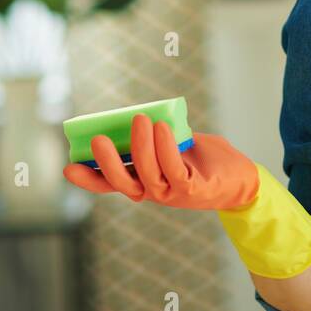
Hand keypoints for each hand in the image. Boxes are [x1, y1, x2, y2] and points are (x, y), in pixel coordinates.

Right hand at [62, 112, 260, 209]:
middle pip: (122, 183)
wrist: (241, 176)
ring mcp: (172, 194)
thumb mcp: (173, 143)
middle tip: (97, 139)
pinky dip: (165, 148)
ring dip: (141, 146)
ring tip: (141, 119)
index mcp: (143, 180)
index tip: (69, 167)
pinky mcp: (192, 190)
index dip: (89, 178)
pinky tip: (162, 127)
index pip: (110, 183)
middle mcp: (153, 191)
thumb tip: (135, 117)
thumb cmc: (203, 159)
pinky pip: (173, 169)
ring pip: (147, 175)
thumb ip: (153, 137)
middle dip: (108, 163)